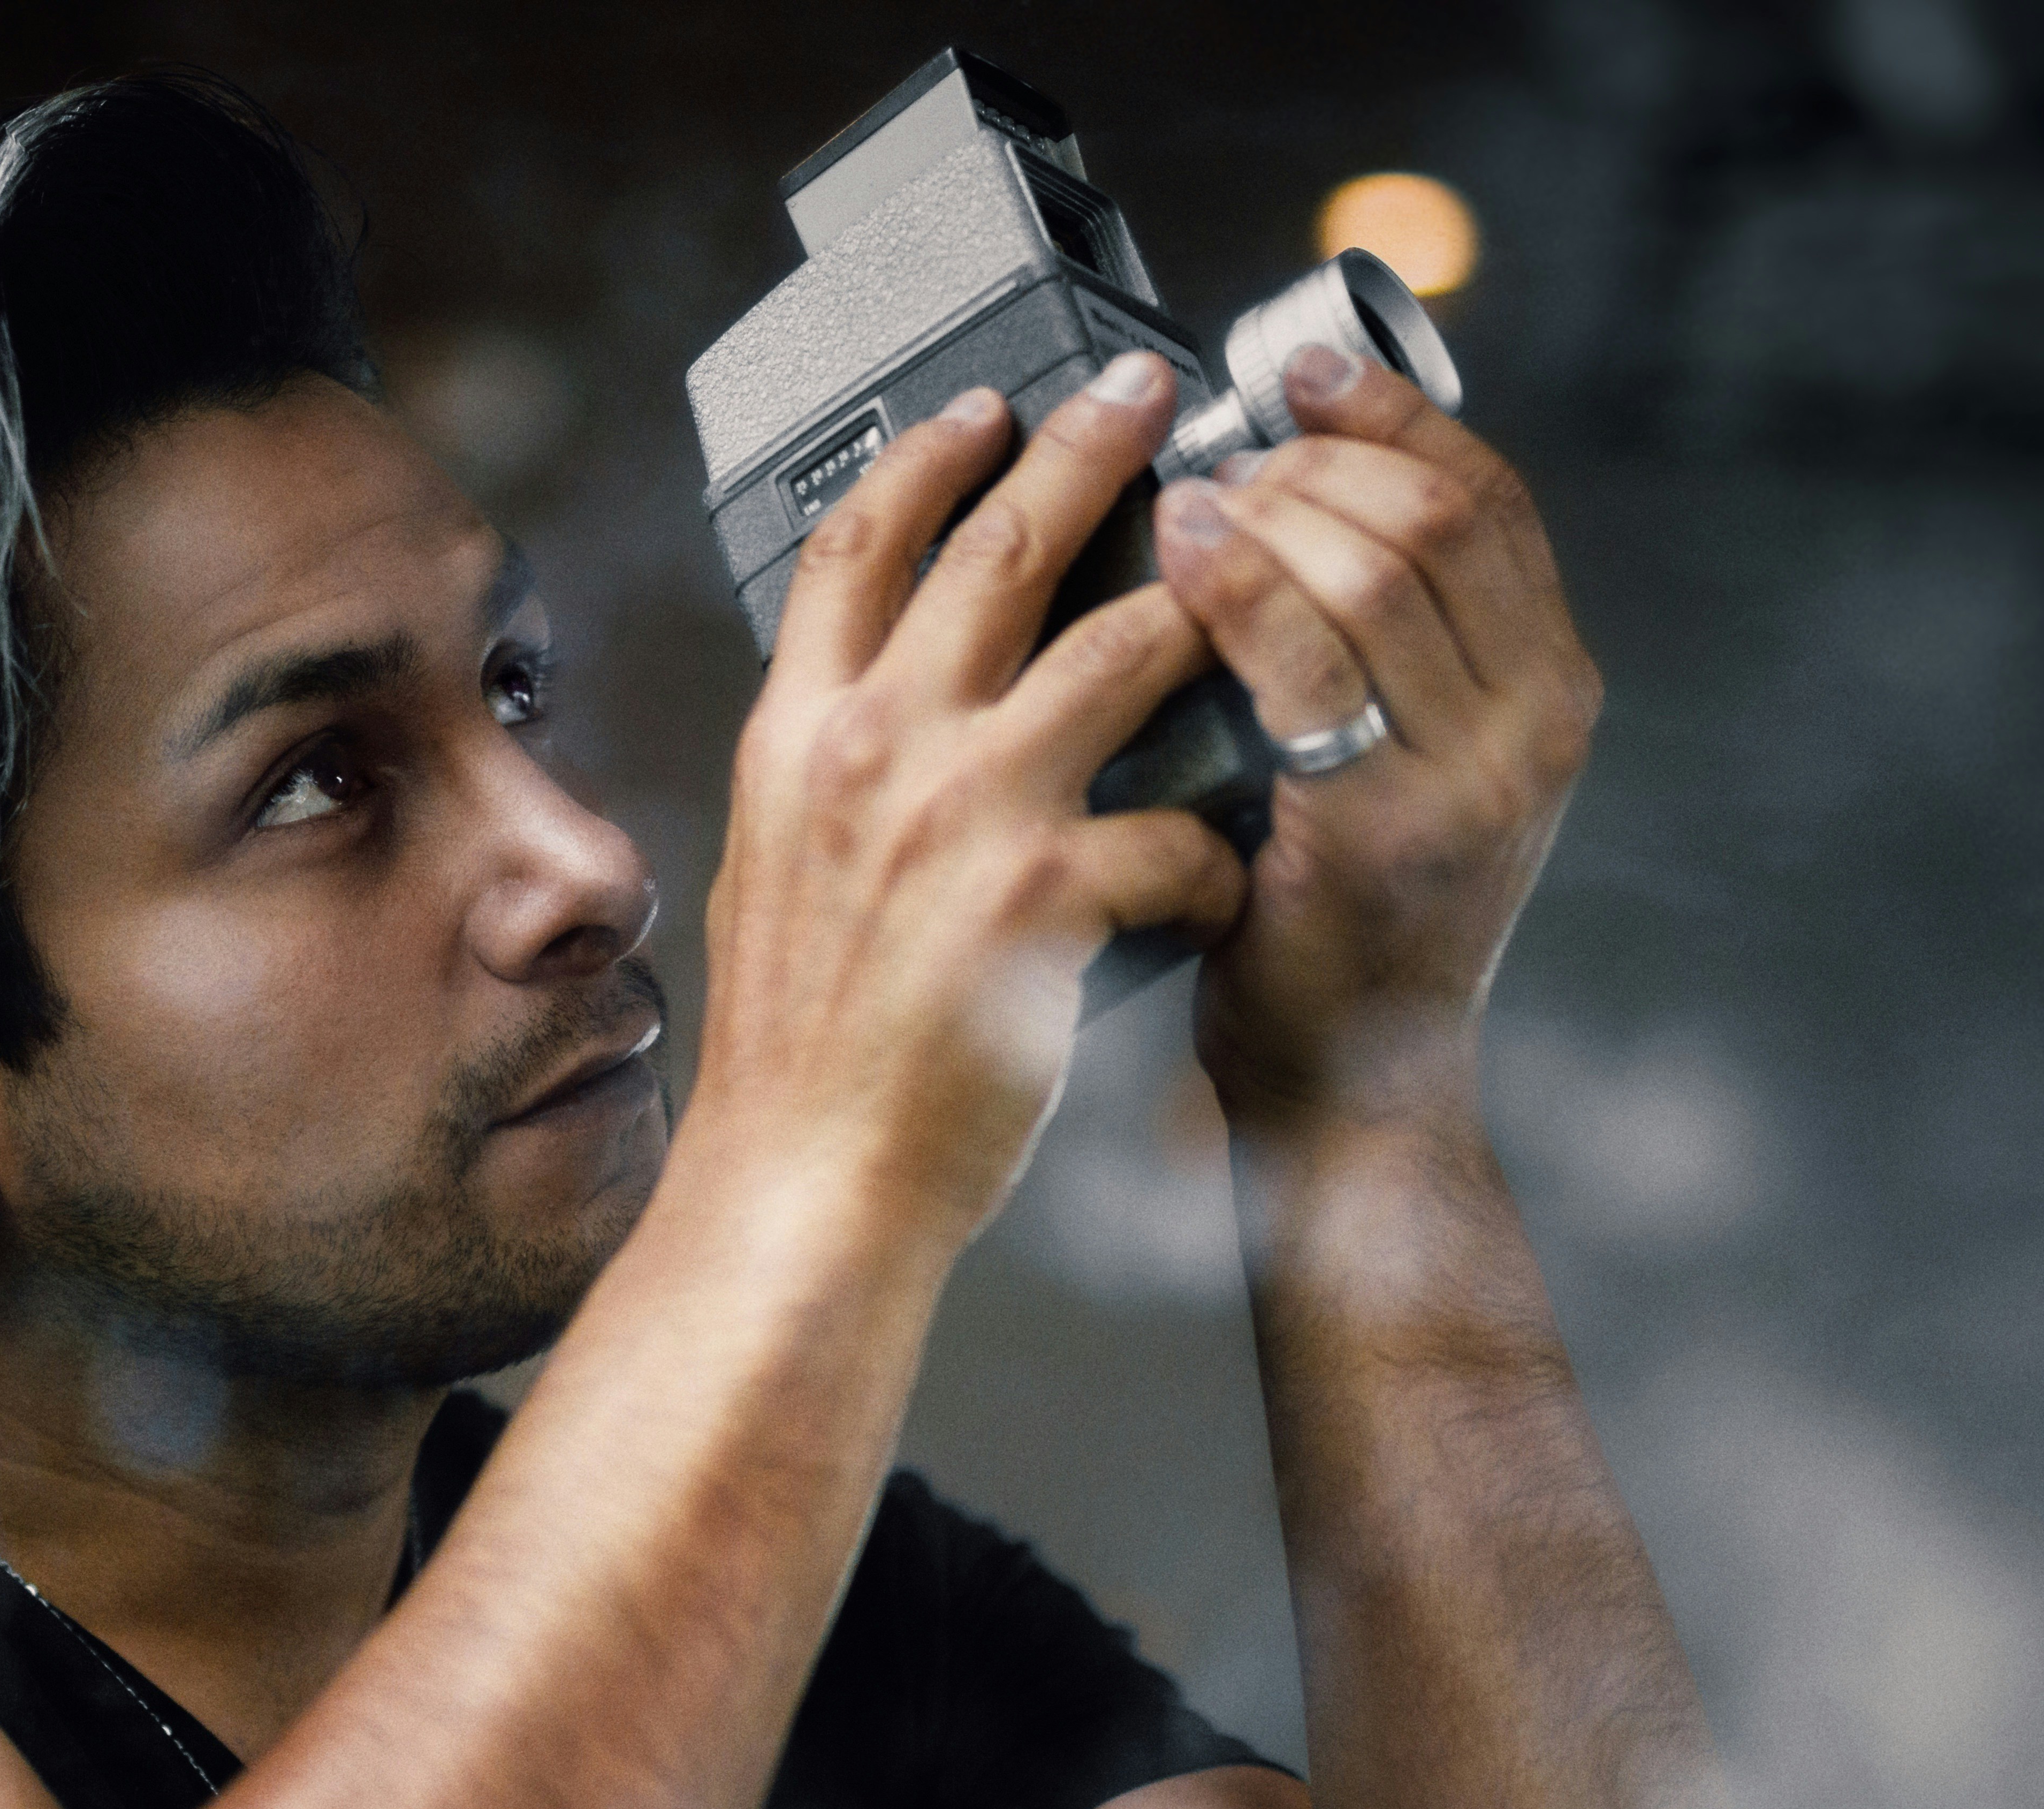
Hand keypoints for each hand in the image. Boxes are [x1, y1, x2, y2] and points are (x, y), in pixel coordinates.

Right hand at [705, 355, 1248, 1239]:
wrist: (800, 1183)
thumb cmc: (798, 1054)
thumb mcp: (778, 872)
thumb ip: (830, 776)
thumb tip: (881, 706)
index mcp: (796, 738)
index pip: (855, 547)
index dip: (926, 454)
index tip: (986, 402)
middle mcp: (872, 749)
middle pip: (998, 545)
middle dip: (1090, 447)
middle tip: (1153, 389)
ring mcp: (959, 815)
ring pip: (1123, 646)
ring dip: (1209, 607)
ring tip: (1265, 582)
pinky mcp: (1042, 897)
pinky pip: (1175, 836)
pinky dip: (1212, 860)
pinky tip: (1219, 892)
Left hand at [1152, 346, 1602, 1136]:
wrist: (1350, 1088)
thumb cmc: (1339, 919)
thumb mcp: (1398, 761)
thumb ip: (1381, 649)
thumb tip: (1285, 492)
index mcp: (1550, 688)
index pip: (1487, 495)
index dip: (1391, 414)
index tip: (1300, 367)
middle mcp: (1538, 722)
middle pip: (1436, 514)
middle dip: (1317, 460)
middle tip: (1215, 449)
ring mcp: (1475, 776)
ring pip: (1381, 571)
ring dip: (1272, 510)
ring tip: (1186, 494)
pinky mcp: (1391, 828)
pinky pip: (1309, 666)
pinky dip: (1236, 587)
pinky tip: (1174, 552)